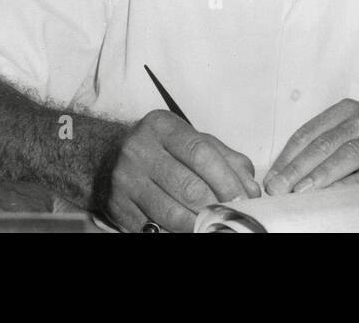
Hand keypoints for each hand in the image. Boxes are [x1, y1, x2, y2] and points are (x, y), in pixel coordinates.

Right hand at [104, 110, 259, 232]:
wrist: (108, 157)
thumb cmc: (162, 150)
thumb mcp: (192, 142)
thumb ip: (226, 159)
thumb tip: (251, 188)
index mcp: (161, 126)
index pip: (201, 153)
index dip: (226, 180)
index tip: (243, 198)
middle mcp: (139, 148)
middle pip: (188, 186)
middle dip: (216, 206)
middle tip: (231, 216)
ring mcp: (125, 178)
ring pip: (172, 212)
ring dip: (199, 224)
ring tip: (212, 225)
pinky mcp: (117, 205)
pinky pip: (154, 226)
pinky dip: (175, 232)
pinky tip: (188, 228)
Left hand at [264, 99, 358, 194]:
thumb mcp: (355, 128)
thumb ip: (327, 144)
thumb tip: (289, 172)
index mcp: (345, 111)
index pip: (308, 133)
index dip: (287, 157)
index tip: (271, 177)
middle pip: (323, 144)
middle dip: (297, 168)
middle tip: (279, 188)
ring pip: (346, 155)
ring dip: (320, 176)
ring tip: (301, 192)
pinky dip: (354, 184)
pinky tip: (338, 195)